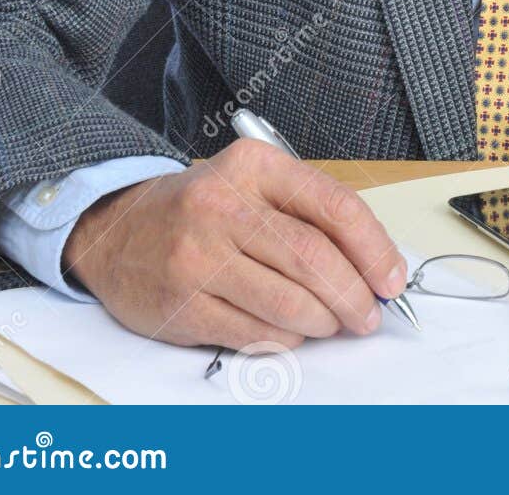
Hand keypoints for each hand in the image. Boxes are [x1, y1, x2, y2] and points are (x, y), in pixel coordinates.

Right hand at [62, 138, 407, 352]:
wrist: (117, 231)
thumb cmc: (201, 210)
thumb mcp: (252, 185)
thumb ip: (308, 214)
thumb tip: (374, 265)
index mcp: (253, 167)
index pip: (334, 206)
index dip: (374, 249)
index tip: (391, 278)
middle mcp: (223, 206)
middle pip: (314, 259)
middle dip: (354, 296)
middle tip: (368, 315)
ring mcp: (198, 257)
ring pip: (288, 303)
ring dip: (324, 322)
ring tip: (332, 323)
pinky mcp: (183, 304)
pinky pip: (255, 334)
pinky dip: (286, 339)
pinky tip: (290, 331)